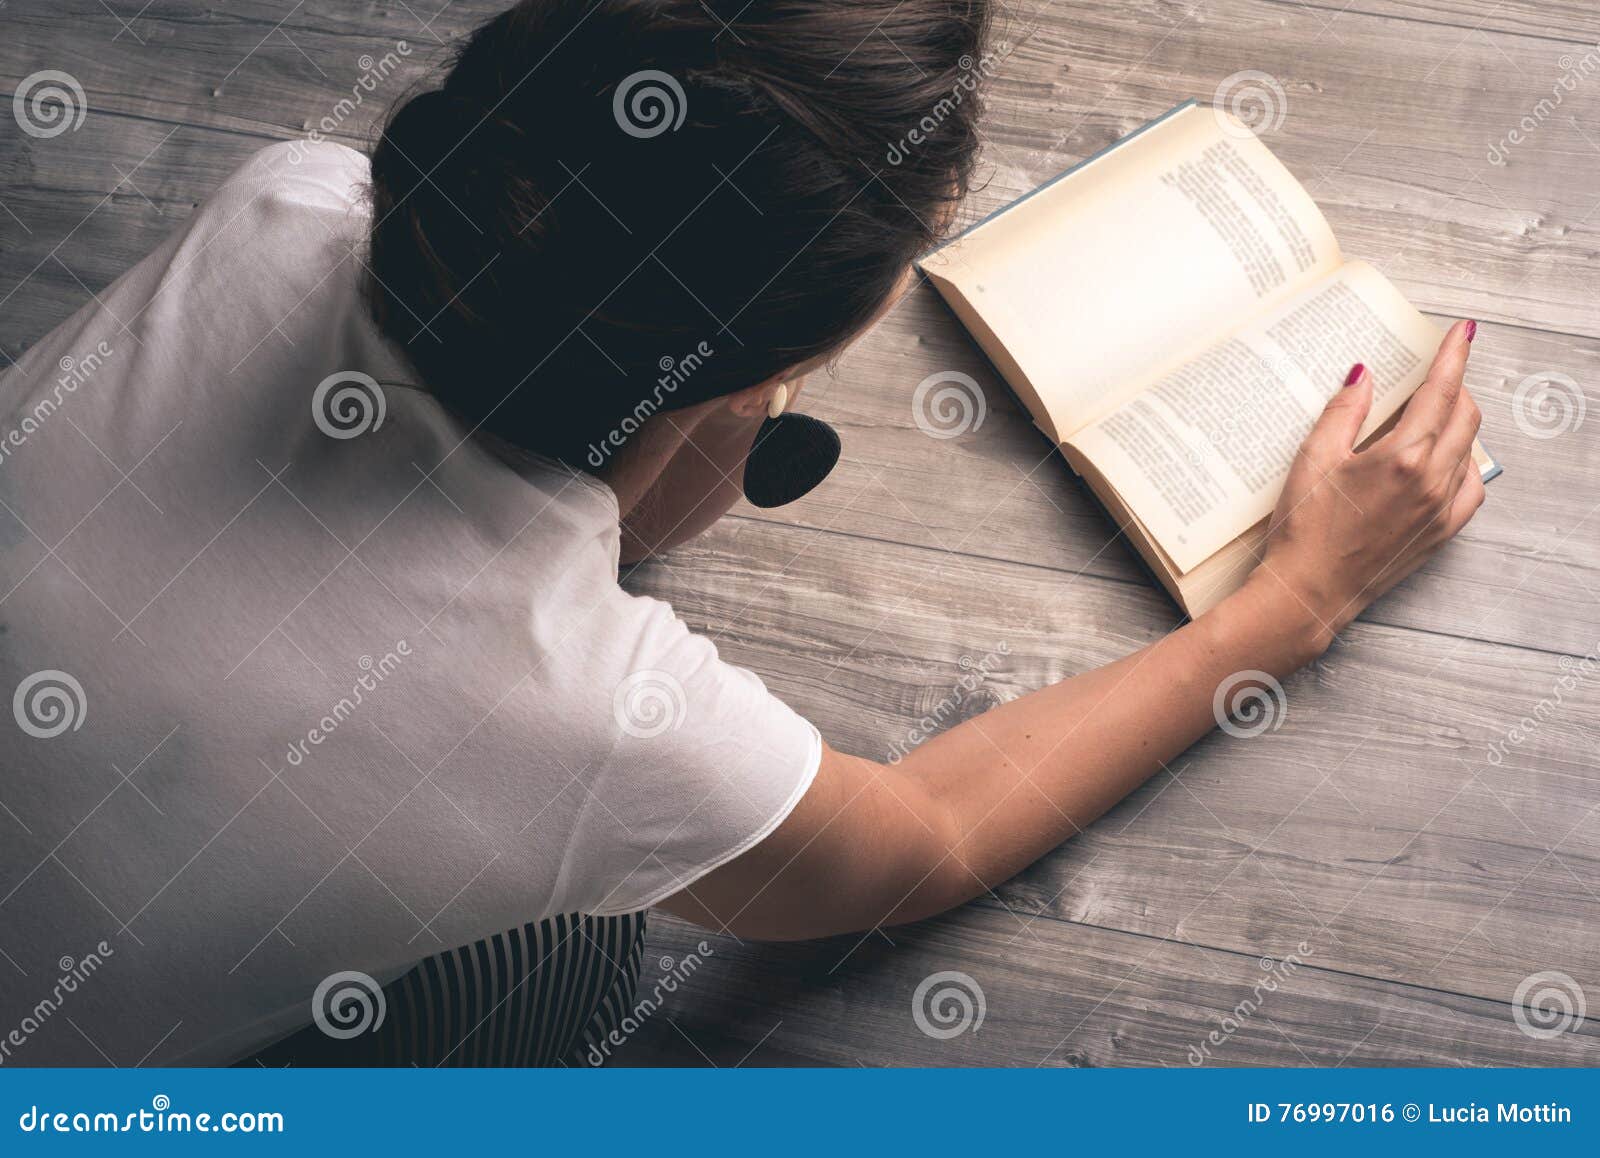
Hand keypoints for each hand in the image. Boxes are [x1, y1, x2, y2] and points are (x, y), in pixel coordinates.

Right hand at [1253, 319, 1484, 650]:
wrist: (1308, 592)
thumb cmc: (1304, 530)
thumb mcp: (1313, 460)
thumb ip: (1344, 412)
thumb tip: (1363, 375)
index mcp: (1402, 457)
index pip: (1441, 391)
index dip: (1454, 355)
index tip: (1462, 332)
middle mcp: (1432, 482)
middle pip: (1464, 416)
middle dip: (1454, 387)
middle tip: (1433, 375)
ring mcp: (1440, 510)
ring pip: (1469, 450)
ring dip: (1457, 424)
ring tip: (1431, 418)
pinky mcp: (1440, 533)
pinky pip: (1470, 489)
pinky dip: (1463, 466)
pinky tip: (1441, 464)